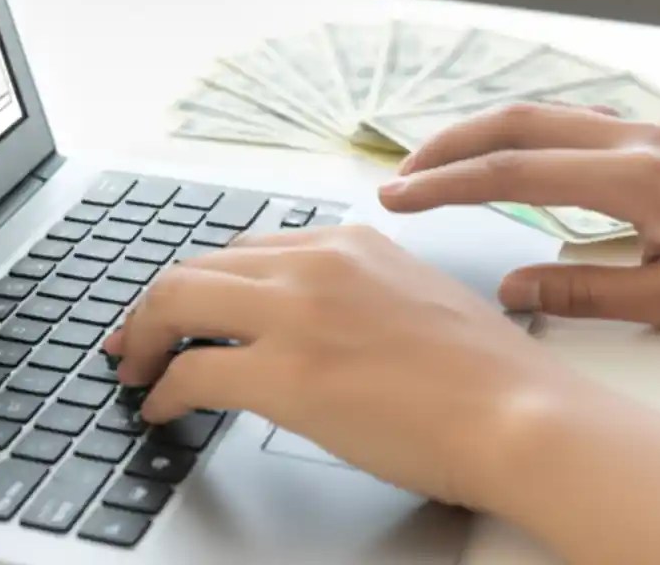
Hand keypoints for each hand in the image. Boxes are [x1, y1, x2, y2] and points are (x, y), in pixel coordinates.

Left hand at [102, 225, 584, 509]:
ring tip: (137, 370)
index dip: (201, 283)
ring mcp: (297, 314)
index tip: (183, 308)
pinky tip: (162, 409)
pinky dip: (163, 391)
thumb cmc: (485, 376)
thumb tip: (306, 324)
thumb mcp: (413, 301)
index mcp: (349, 243)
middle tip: (136, 340)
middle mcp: (316, 264)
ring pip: (177, 302)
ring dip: (145, 339)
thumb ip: (353, 295)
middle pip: (197, 267)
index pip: (245, 250)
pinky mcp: (286, 375)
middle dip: (154, 306)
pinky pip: (192, 373)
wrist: (523, 415)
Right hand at [378, 103, 659, 327]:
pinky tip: (504, 154)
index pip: (513, 172)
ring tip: (436, 166)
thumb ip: (582, 294)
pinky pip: (565, 120)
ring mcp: (640, 133)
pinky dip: (517, 132)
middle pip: (513, 123)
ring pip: (537, 114)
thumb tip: (511, 288)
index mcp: (631, 178)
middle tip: (400, 178)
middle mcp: (630, 141)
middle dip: (446, 147)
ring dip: (479, 135)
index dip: (446, 184)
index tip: (400, 196)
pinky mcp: (648, 140)